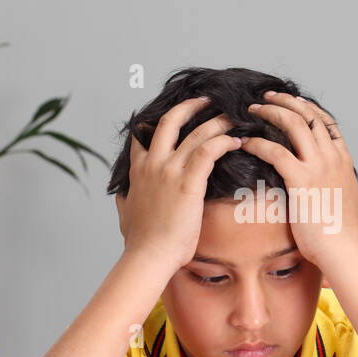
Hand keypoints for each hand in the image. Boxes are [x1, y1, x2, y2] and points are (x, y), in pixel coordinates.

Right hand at [116, 97, 242, 273]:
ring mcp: (169, 171)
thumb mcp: (124, 214)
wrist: (149, 255)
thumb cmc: (140, 241)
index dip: (155, 121)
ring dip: (217, 122)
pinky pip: (208, 151)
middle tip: (206, 100)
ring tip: (233, 118)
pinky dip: (224, 142)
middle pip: (170, 121)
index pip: (142, 135)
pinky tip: (237, 141)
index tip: (174, 115)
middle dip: (190, 106)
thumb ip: (124, 201)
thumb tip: (121, 197)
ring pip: (196, 132)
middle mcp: (153, 164)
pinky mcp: (188, 182)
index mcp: (138, 170)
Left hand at [240, 91, 357, 269]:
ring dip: (270, 112)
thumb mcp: (347, 199)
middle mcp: (332, 157)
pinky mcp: (301, 180)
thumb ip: (338, 183)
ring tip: (252, 111)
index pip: (326, 122)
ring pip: (293, 124)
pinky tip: (245, 142)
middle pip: (309, 115)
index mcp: (343, 160)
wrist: (343, 248)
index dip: (309, 108)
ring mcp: (318, 166)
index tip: (294, 100)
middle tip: (267, 97)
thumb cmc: (342, 232)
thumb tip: (331, 182)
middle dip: (285, 101)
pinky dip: (258, 143)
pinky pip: (275, 151)